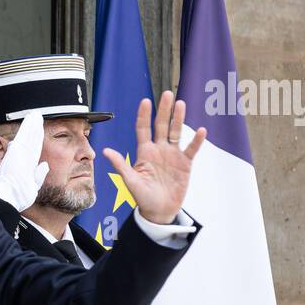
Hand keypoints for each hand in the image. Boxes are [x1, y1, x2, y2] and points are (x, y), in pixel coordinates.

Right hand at [0, 111, 48, 211]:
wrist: (9, 195)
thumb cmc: (17, 194)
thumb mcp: (32, 185)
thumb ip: (39, 174)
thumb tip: (45, 165)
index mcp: (26, 165)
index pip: (34, 150)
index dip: (37, 140)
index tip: (39, 132)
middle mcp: (22, 156)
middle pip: (31, 140)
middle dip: (35, 129)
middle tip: (37, 118)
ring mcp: (19, 151)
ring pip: (29, 135)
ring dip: (33, 124)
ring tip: (36, 114)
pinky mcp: (17, 148)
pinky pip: (25, 134)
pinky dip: (28, 125)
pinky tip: (32, 117)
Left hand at [102, 91, 206, 224]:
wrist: (159, 211)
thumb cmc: (143, 197)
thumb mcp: (130, 181)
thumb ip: (120, 165)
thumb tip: (104, 151)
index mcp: (144, 152)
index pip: (143, 129)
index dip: (144, 115)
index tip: (145, 101)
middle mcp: (159, 150)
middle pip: (161, 125)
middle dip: (164, 110)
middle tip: (168, 94)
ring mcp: (173, 155)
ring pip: (176, 132)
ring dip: (178, 119)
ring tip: (181, 104)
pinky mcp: (185, 164)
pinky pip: (191, 149)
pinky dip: (196, 141)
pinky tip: (200, 130)